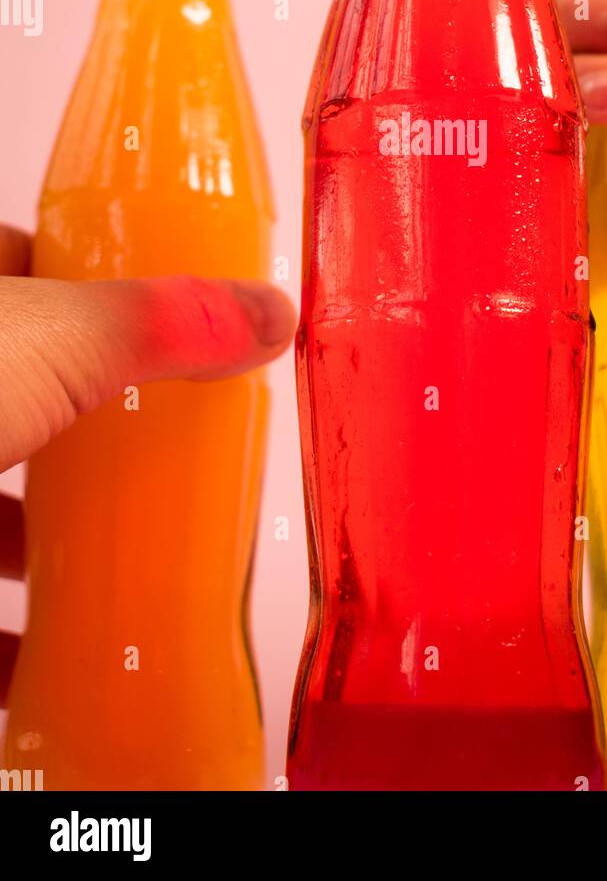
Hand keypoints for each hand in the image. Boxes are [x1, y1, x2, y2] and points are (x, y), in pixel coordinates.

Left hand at [0, 221, 294, 700]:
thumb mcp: (51, 339)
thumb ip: (158, 322)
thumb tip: (269, 310)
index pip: (13, 258)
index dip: (80, 286)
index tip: (145, 333)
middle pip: (6, 386)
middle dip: (63, 422)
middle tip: (132, 458)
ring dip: (18, 533)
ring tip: (84, 568)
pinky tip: (28, 660)